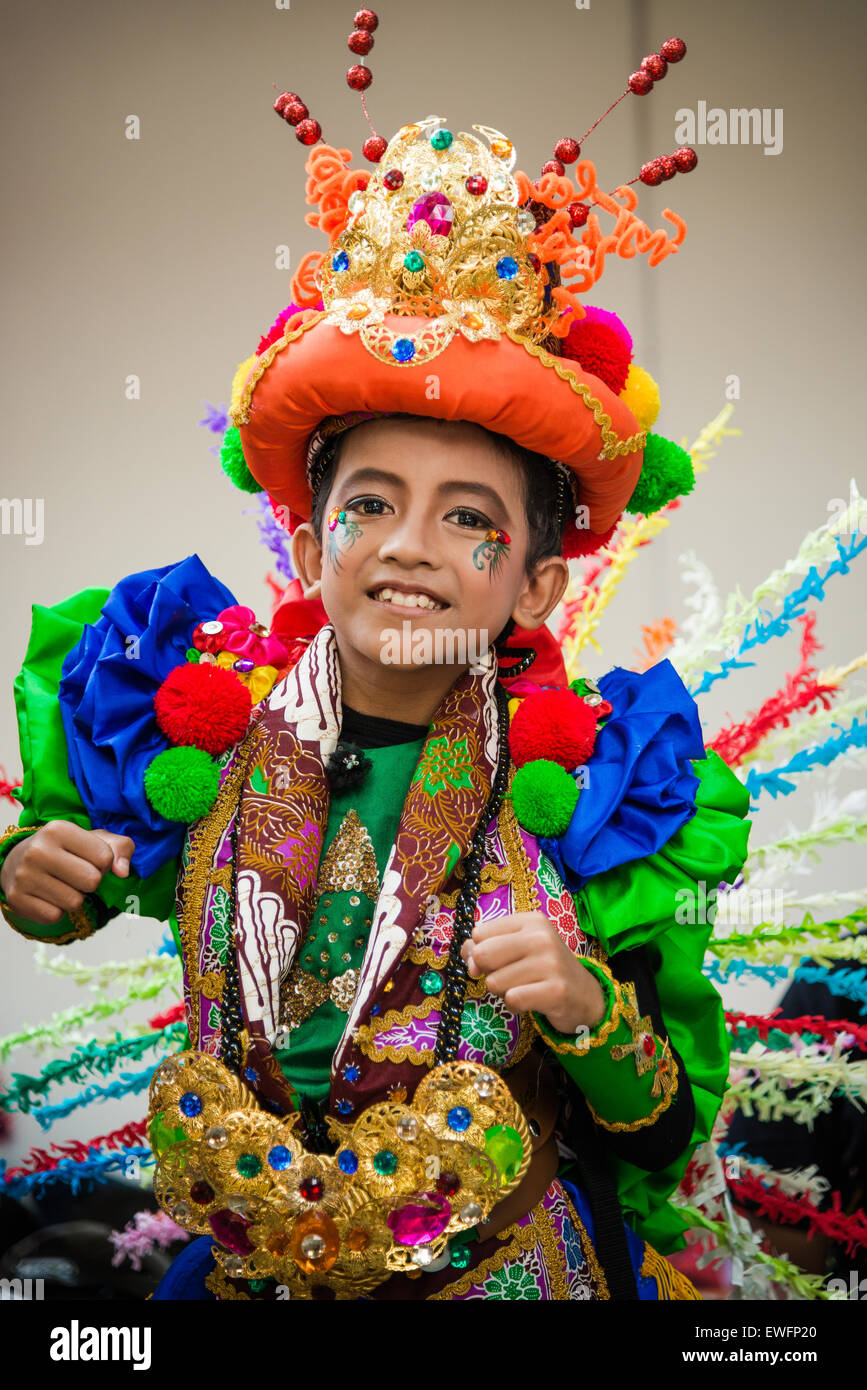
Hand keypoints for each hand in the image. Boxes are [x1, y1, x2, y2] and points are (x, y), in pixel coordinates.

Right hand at [0, 821, 134, 926]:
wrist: (17, 863)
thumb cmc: (63, 850)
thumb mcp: (94, 840)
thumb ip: (121, 848)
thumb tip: (123, 871)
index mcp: (58, 829)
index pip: (105, 857)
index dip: (104, 864)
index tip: (88, 860)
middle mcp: (38, 850)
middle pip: (91, 881)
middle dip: (90, 882)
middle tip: (75, 875)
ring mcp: (24, 875)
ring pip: (74, 902)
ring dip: (74, 898)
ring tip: (61, 884)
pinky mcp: (16, 899)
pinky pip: (55, 916)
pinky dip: (57, 910)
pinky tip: (47, 896)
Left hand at [460, 911, 605, 1034]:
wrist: (585, 995)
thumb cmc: (545, 968)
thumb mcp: (519, 948)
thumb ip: (487, 945)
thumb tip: (466, 953)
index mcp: (531, 921)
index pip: (480, 933)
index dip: (478, 951)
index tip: (495, 961)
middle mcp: (541, 937)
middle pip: (483, 955)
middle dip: (487, 972)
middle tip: (508, 977)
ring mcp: (551, 963)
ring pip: (494, 981)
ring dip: (503, 992)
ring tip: (524, 988)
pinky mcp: (555, 991)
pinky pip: (512, 999)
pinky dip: (514, 1006)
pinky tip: (529, 1001)